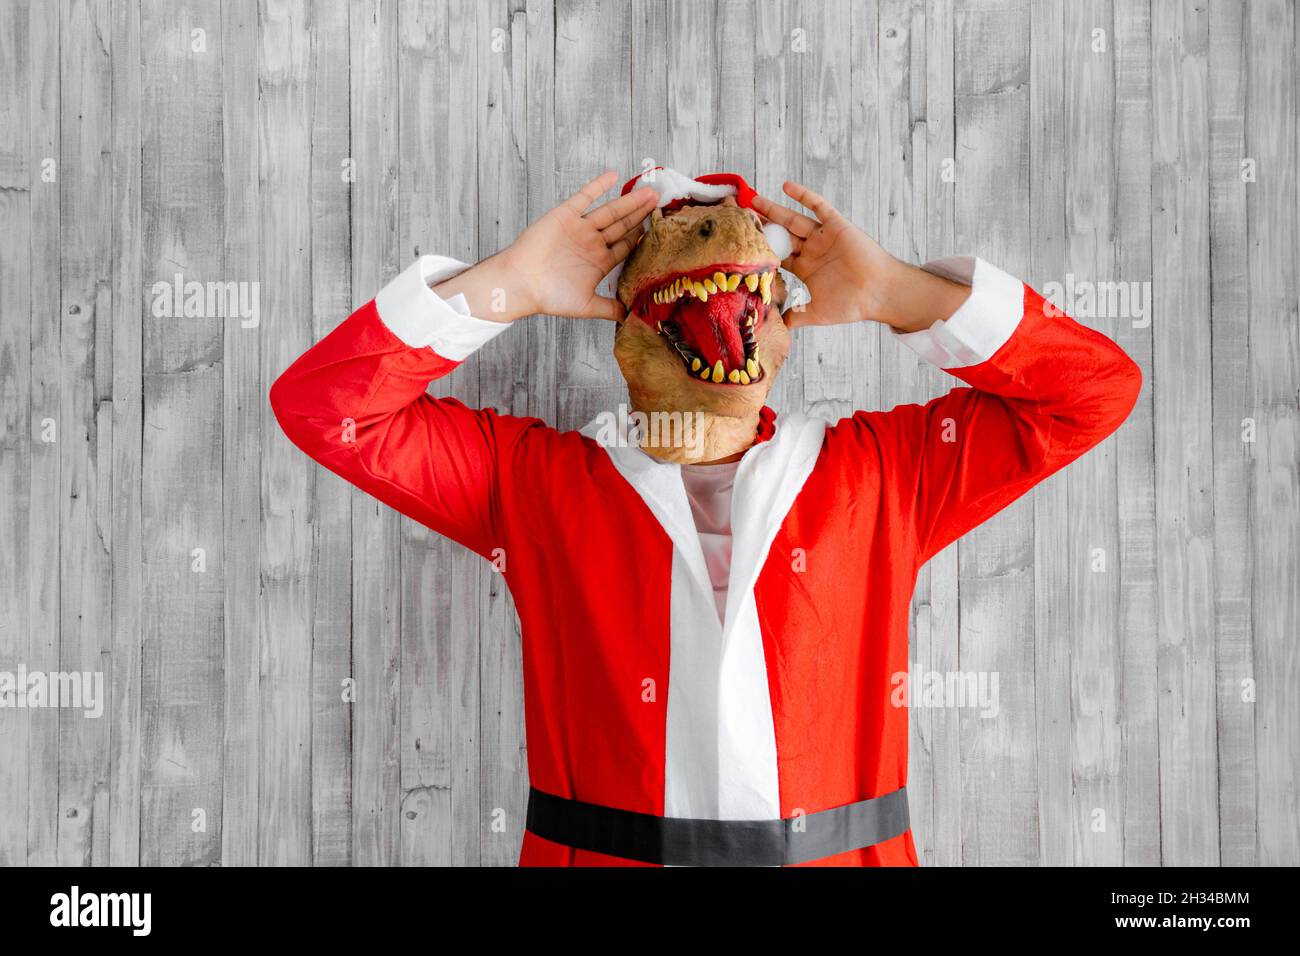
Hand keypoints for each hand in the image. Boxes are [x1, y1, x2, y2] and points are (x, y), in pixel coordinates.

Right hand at [505, 171, 656, 320]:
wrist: (521, 283)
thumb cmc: (549, 296)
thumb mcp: (586, 305)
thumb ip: (610, 308)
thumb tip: (631, 318)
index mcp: (598, 262)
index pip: (626, 247)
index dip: (642, 238)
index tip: (661, 228)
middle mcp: (592, 243)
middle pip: (622, 226)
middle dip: (641, 215)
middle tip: (660, 202)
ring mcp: (580, 228)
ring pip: (610, 211)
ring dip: (629, 201)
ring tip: (648, 192)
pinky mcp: (565, 215)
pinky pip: (584, 197)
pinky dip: (597, 186)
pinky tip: (613, 176)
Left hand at [751, 182, 901, 329]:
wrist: (879, 293)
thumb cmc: (853, 304)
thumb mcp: (816, 313)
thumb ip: (796, 316)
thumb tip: (777, 328)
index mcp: (805, 268)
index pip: (777, 255)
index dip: (760, 249)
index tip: (740, 243)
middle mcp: (811, 250)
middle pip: (780, 235)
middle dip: (761, 226)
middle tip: (740, 216)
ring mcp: (822, 237)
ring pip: (793, 220)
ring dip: (774, 209)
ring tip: (754, 199)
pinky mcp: (836, 226)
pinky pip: (818, 206)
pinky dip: (804, 196)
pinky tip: (786, 186)